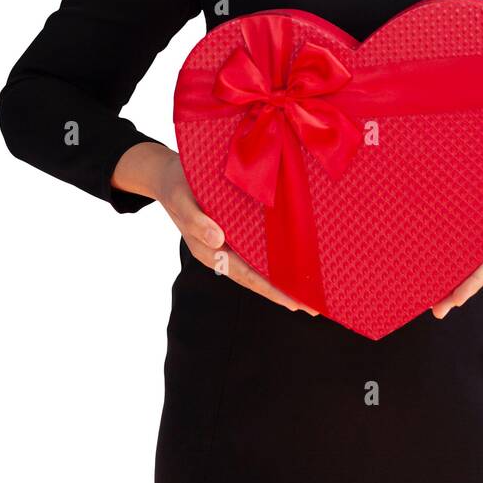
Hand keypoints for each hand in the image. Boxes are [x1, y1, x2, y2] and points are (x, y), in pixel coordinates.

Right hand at [114, 141, 319, 316]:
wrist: (167, 174)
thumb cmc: (176, 185)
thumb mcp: (181, 199)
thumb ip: (196, 220)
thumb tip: (218, 239)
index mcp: (209, 251)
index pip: (246, 275)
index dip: (271, 290)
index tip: (294, 302)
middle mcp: (222, 251)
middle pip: (257, 278)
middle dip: (284, 292)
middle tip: (314, 308)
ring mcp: (228, 243)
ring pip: (259, 266)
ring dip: (283, 279)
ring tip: (310, 292)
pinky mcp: (234, 230)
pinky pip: (256, 248)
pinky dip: (274, 258)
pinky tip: (292, 262)